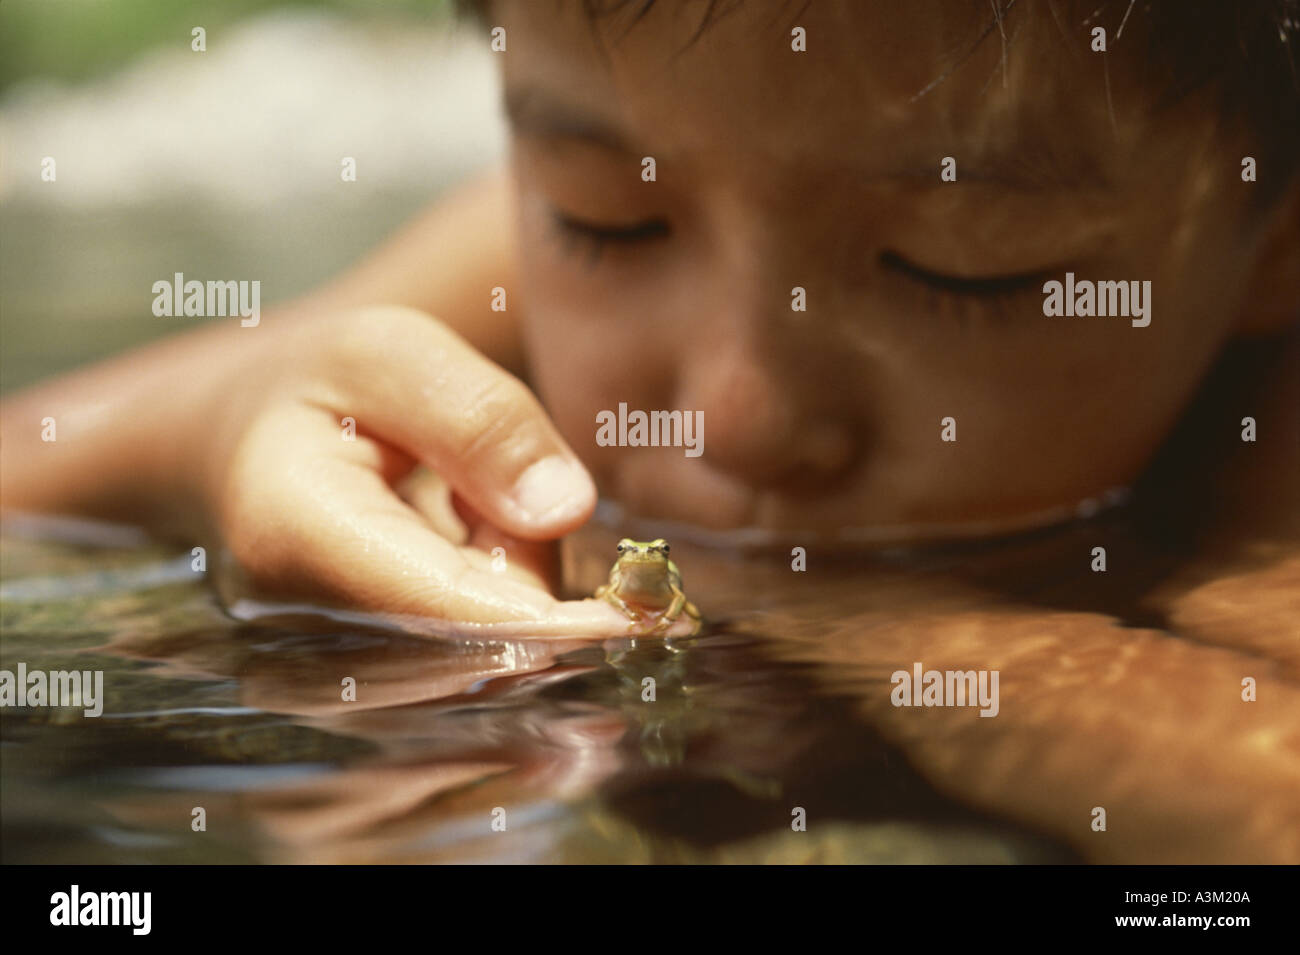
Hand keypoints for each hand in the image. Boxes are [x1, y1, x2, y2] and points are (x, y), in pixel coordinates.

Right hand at [197, 305, 627, 637]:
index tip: (646, 619)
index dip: (556, 621)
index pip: (452, 606)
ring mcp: (336, 659)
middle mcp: (311, 624)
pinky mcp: (372, 669)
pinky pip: (479, 641)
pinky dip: (497, 583)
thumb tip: (566, 512)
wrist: (238, 446)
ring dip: (513, 565)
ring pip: (492, 639)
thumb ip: (478, 419)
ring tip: (456, 495)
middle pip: (487, 630)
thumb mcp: (391, 354)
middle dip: (527, 557)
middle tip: (480, 479)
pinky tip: (457, 534)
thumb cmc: (317, 385)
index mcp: (301, 534)